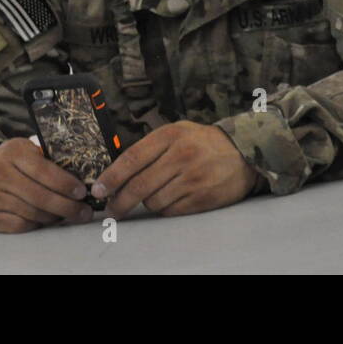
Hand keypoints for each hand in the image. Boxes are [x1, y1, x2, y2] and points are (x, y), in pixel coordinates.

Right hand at [0, 137, 92, 232]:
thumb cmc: (9, 160)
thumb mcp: (25, 148)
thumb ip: (47, 158)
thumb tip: (80, 176)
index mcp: (13, 153)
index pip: (45, 172)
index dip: (66, 184)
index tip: (82, 192)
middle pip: (41, 197)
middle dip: (68, 207)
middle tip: (84, 212)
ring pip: (32, 213)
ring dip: (55, 217)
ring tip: (69, 215)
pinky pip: (20, 225)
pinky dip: (37, 224)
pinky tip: (47, 220)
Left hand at [93, 121, 258, 218]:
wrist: (244, 153)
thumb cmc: (203, 143)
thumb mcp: (178, 132)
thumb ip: (150, 147)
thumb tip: (117, 172)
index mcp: (171, 135)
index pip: (132, 158)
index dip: (111, 177)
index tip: (98, 190)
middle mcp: (181, 155)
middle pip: (139, 186)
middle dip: (120, 201)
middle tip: (112, 210)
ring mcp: (193, 178)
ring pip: (153, 201)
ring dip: (147, 204)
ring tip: (153, 196)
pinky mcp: (202, 198)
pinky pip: (170, 211)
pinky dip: (164, 209)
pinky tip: (169, 200)